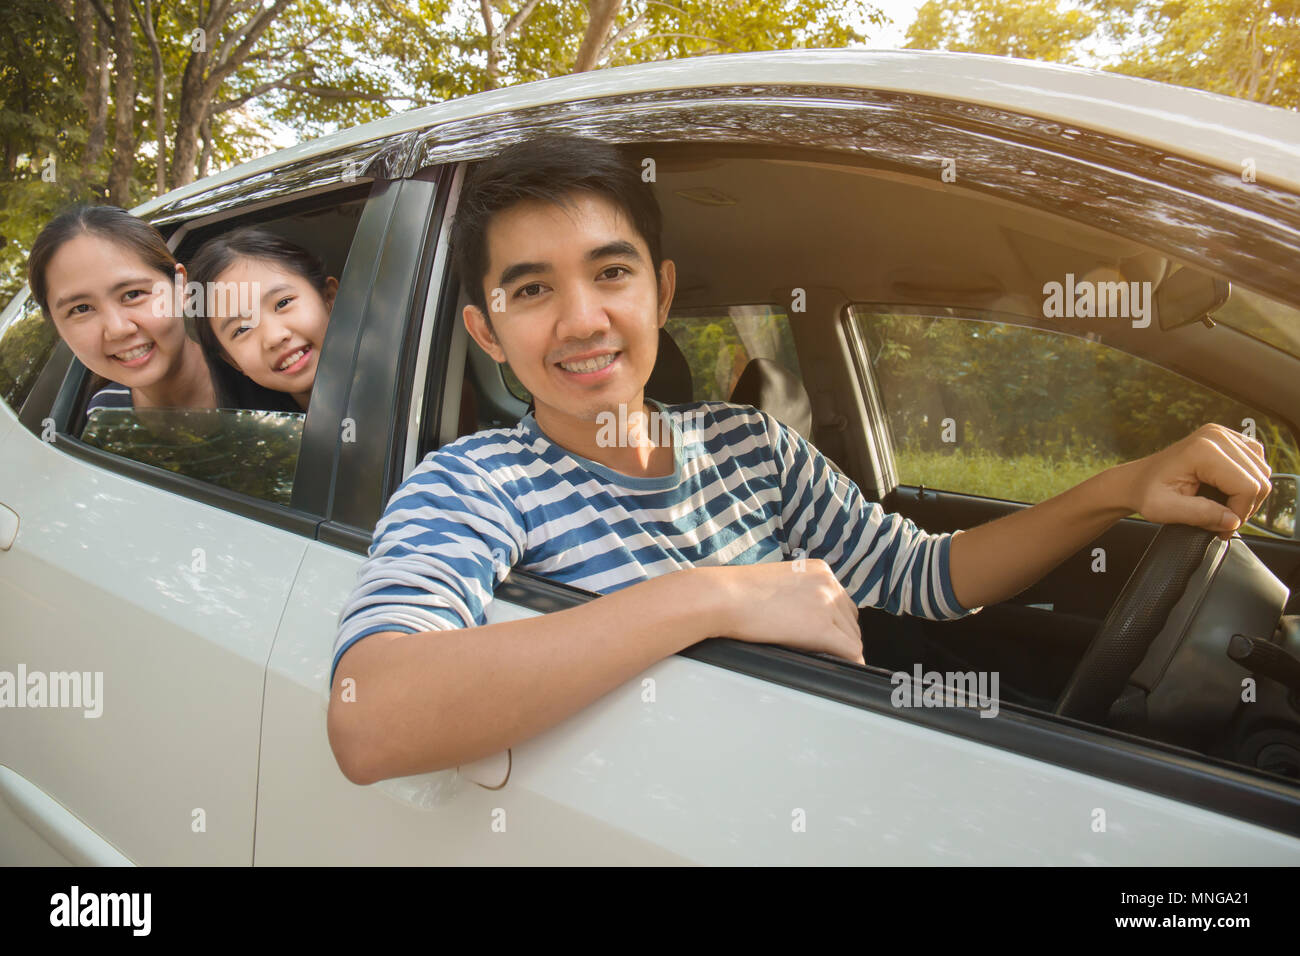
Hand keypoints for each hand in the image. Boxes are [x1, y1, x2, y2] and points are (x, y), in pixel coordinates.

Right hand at [705, 559, 863, 663]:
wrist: (723, 597)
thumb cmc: (738, 593)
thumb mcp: (780, 584)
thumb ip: (802, 595)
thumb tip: (808, 618)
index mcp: (819, 570)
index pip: (842, 601)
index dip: (837, 623)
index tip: (829, 636)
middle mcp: (828, 583)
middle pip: (850, 619)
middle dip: (841, 637)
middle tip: (824, 653)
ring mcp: (827, 603)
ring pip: (853, 636)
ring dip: (841, 650)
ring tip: (824, 661)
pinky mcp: (821, 627)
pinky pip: (851, 650)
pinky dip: (850, 663)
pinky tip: (840, 670)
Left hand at [1121, 424, 1271, 539]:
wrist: (1136, 480)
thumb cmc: (1146, 493)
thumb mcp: (1165, 510)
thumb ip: (1200, 515)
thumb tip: (1233, 520)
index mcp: (1203, 450)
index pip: (1247, 486)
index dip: (1239, 513)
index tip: (1221, 528)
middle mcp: (1216, 436)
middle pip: (1260, 479)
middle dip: (1244, 506)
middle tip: (1222, 522)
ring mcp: (1223, 434)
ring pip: (1262, 472)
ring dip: (1248, 496)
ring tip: (1222, 508)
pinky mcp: (1228, 439)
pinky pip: (1256, 463)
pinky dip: (1248, 482)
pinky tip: (1227, 493)